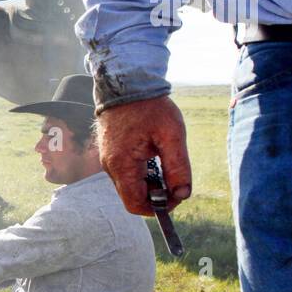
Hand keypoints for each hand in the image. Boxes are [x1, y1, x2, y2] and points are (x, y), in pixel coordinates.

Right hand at [96, 95, 191, 215]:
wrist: (126, 84)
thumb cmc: (149, 107)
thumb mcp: (172, 135)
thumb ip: (178, 168)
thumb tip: (183, 194)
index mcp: (122, 165)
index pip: (135, 204)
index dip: (157, 207)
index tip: (176, 196)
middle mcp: (110, 166)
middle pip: (132, 197)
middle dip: (155, 195)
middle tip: (174, 180)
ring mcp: (108, 160)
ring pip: (129, 186)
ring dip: (149, 183)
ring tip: (164, 162)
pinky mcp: (110, 153)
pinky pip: (125, 173)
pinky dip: (141, 173)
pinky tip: (153, 156)